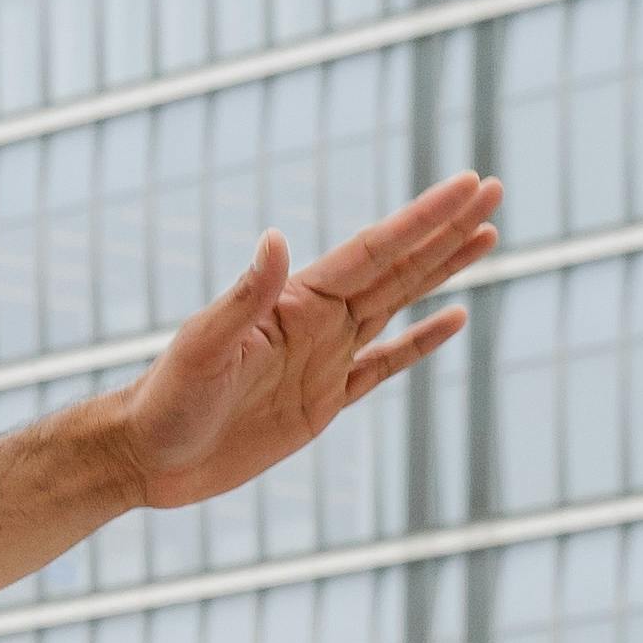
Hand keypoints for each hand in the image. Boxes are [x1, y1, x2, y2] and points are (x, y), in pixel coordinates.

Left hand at [116, 175, 499, 509]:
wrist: (146, 456)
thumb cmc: (165, 399)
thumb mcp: (203, 348)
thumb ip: (244, 298)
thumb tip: (276, 239)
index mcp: (296, 303)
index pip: (374, 251)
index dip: (423, 219)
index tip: (467, 185)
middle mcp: (318, 322)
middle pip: (398, 267)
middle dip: (447, 229)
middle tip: (496, 189)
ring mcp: (325, 360)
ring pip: (400, 305)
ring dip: (443, 271)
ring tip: (489, 236)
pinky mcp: (324, 403)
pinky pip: (385, 367)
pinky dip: (421, 342)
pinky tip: (455, 318)